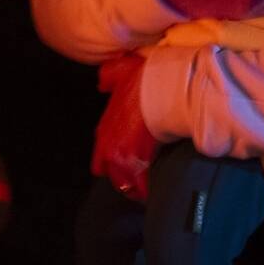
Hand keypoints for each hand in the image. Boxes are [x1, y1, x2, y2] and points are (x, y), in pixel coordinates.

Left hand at [92, 54, 157, 200]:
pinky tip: (147, 193)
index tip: (115, 167)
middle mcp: (110, 145)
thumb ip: (107, 78)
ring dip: (131, 185)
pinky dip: (144, 188)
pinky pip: (141, 183)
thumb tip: (103, 84)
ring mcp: (125, 154)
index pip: (99, 156)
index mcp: (105, 128)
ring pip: (123, 181)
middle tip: (129, 181)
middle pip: (109, 172)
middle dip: (118, 177)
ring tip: (139, 192)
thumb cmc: (143, 80)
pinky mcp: (142, 160)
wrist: (164, 87)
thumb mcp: (117, 71)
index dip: (106, 163)